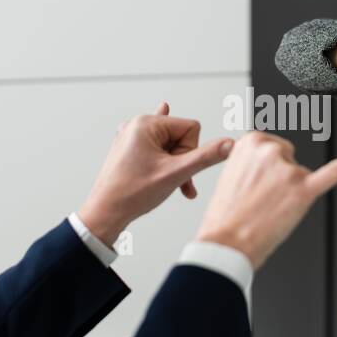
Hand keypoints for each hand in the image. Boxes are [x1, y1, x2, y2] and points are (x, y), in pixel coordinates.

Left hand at [78, 102, 231, 245]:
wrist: (105, 213)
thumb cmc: (132, 193)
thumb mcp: (176, 173)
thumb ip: (206, 157)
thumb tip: (231, 144)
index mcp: (146, 123)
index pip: (191, 127)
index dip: (192, 151)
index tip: (179, 169)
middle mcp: (138, 125)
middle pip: (181, 136)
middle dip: (183, 160)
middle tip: (173, 180)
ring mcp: (132, 136)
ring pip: (170, 145)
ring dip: (174, 165)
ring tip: (164, 181)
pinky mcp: (130, 148)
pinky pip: (155, 146)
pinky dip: (163, 156)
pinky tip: (163, 133)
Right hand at [195, 132, 336, 269]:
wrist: (225, 244)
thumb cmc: (227, 216)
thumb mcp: (233, 174)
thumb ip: (256, 161)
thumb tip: (278, 162)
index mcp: (250, 141)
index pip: (272, 148)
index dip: (265, 171)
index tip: (253, 184)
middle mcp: (271, 150)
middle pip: (289, 159)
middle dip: (278, 181)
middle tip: (259, 201)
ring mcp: (290, 170)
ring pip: (301, 175)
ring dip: (289, 193)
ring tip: (268, 210)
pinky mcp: (305, 190)